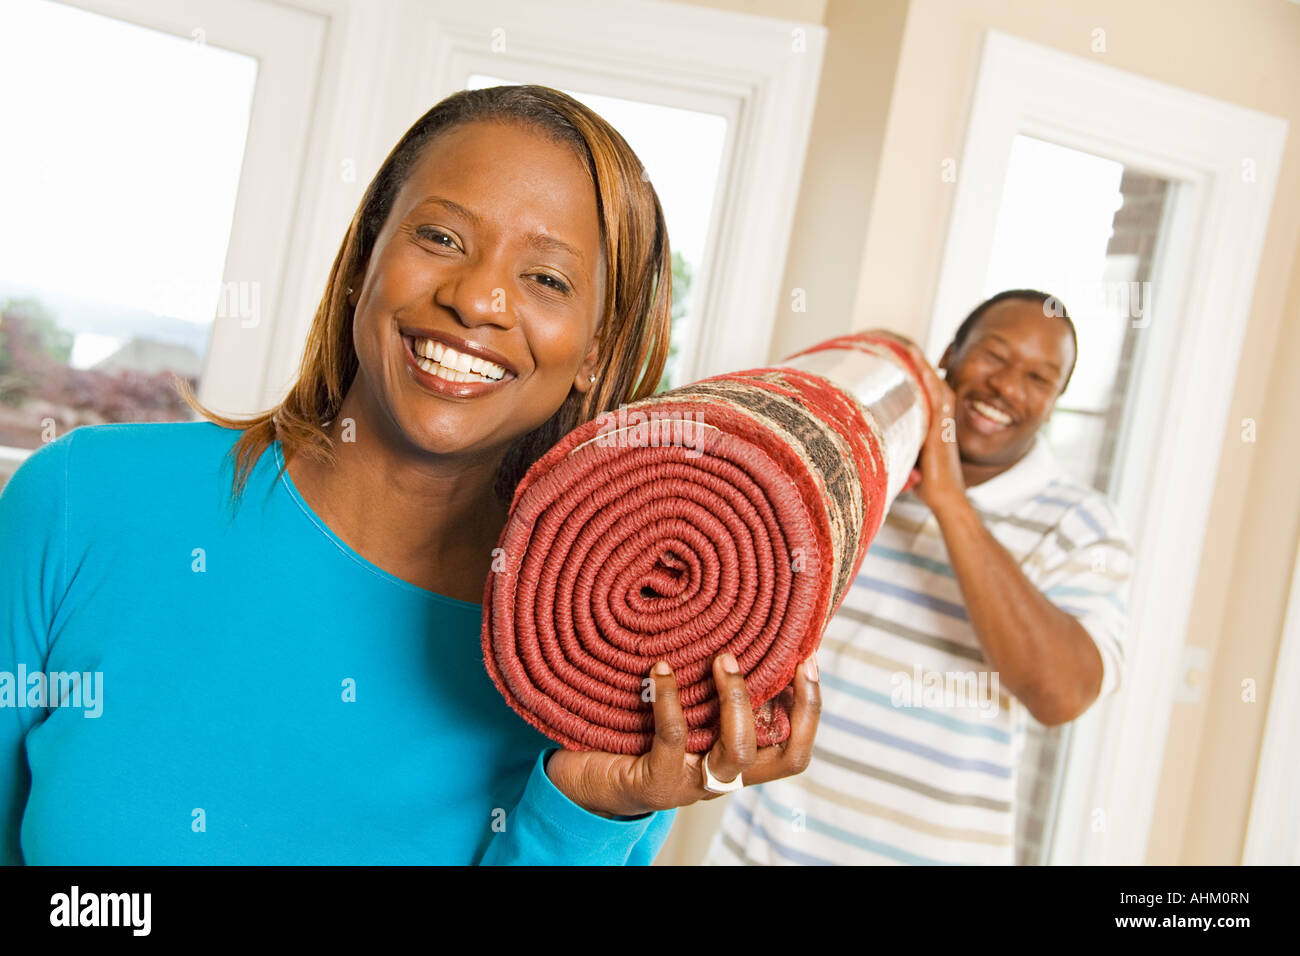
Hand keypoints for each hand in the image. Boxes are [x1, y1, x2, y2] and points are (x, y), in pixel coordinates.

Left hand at [545, 652, 821, 816]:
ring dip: (735, 699)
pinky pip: (673, 739)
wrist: (583, 779)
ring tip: (721, 658)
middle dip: (791, 706)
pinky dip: (669, 699)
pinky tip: (660, 670)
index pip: (794, 749)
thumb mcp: (680, 710)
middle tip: (772, 657)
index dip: (811, 709)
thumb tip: (733, 625)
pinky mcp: (657, 784)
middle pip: (785, 758)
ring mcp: (692, 786)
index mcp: (735, 761)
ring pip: (737, 752)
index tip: (808, 659)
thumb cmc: (632, 735)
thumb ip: (707, 686)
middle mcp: (722, 777)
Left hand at [870, 333, 965, 510]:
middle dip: (920, 366)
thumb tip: (874, 445)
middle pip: (933, 385)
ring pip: (936, 388)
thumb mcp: (911, 460)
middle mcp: (941, 422)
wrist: (945, 499)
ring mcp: (944, 425)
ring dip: (924, 368)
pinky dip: (932, 383)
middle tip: (906, 347)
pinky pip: (939, 401)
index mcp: (934, 427)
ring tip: (911, 350)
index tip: (904, 362)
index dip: (917, 377)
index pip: (927, 395)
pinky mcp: (942, 432)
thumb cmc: (929, 485)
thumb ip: (899, 447)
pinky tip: (924, 370)